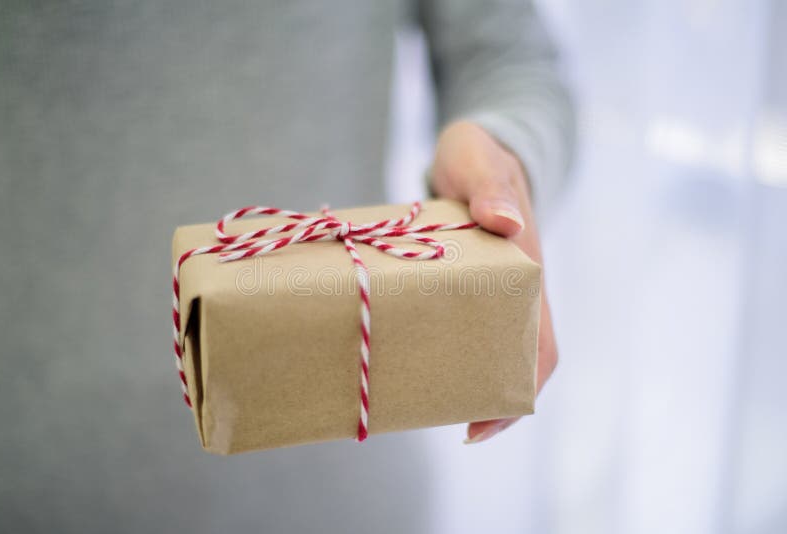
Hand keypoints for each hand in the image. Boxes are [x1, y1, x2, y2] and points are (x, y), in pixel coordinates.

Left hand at [430, 120, 557, 443]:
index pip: (540, 344)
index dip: (521, 388)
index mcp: (526, 267)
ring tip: (429, 400)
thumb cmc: (477, 156)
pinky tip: (417, 356)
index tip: (483, 423)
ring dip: (469, 377)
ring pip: (489, 347)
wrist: (474, 151)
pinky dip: (449, 349)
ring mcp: (491, 287)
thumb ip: (489, 185)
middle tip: (450, 422)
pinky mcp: (467, 283)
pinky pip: (463, 325)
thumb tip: (505, 223)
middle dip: (491, 396)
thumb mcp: (479, 160)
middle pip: (515, 358)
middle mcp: (514, 287)